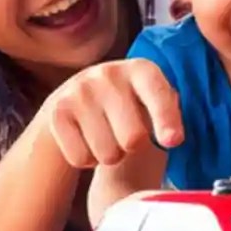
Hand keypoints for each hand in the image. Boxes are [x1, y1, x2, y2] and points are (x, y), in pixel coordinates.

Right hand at [45, 59, 183, 167]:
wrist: (73, 99)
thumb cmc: (127, 105)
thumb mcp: (151, 100)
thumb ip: (169, 112)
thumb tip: (172, 137)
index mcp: (141, 70)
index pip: (157, 95)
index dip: (167, 119)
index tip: (173, 141)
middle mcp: (109, 74)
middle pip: (134, 138)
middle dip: (135, 147)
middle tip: (129, 136)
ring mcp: (80, 91)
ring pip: (108, 154)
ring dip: (112, 155)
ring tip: (108, 137)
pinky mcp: (57, 112)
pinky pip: (81, 158)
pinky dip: (88, 160)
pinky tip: (88, 141)